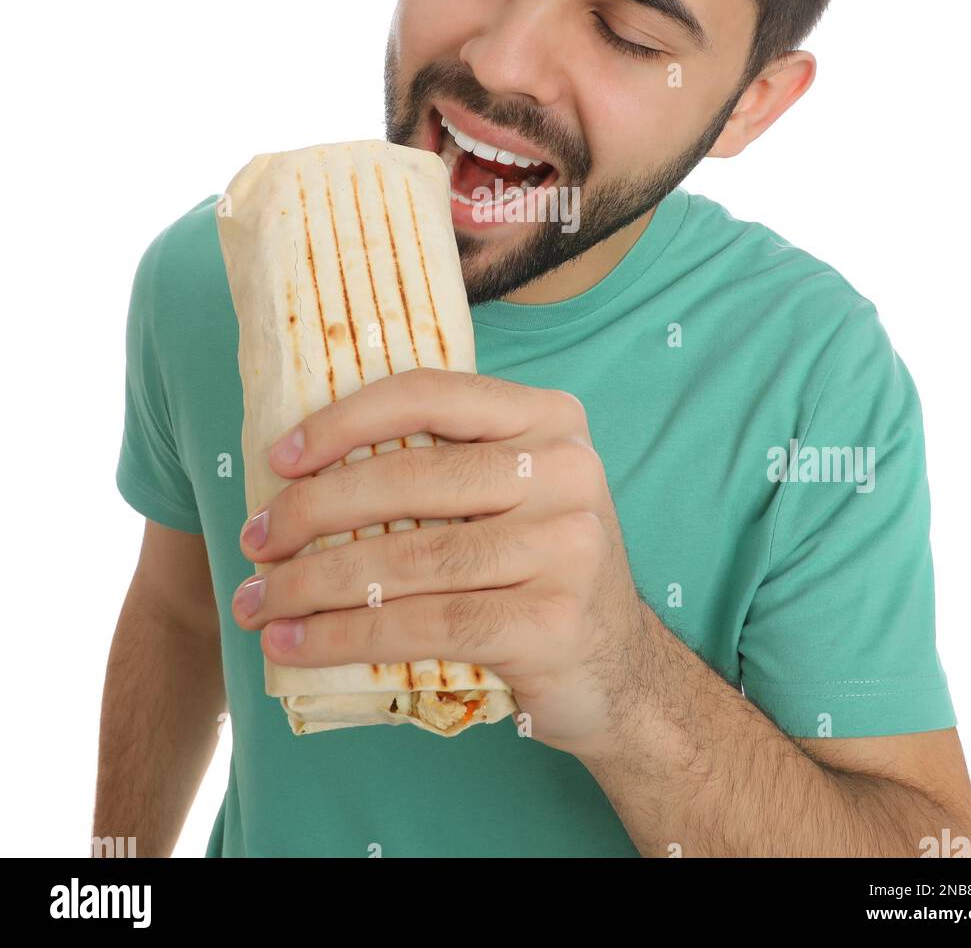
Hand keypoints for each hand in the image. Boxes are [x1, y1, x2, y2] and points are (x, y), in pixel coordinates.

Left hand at [230, 368, 649, 754]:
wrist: (621, 672)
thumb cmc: (539, 570)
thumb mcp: (516, 494)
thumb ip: (448, 464)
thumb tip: (308, 462)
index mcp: (549, 417)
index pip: (429, 393)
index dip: (343, 420)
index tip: (278, 458)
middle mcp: (565, 468)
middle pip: (409, 478)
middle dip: (310, 512)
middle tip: (254, 542)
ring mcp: (565, 545)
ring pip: (408, 558)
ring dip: (311, 584)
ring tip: (257, 602)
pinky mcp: (550, 620)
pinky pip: (424, 624)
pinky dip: (344, 637)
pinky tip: (295, 644)